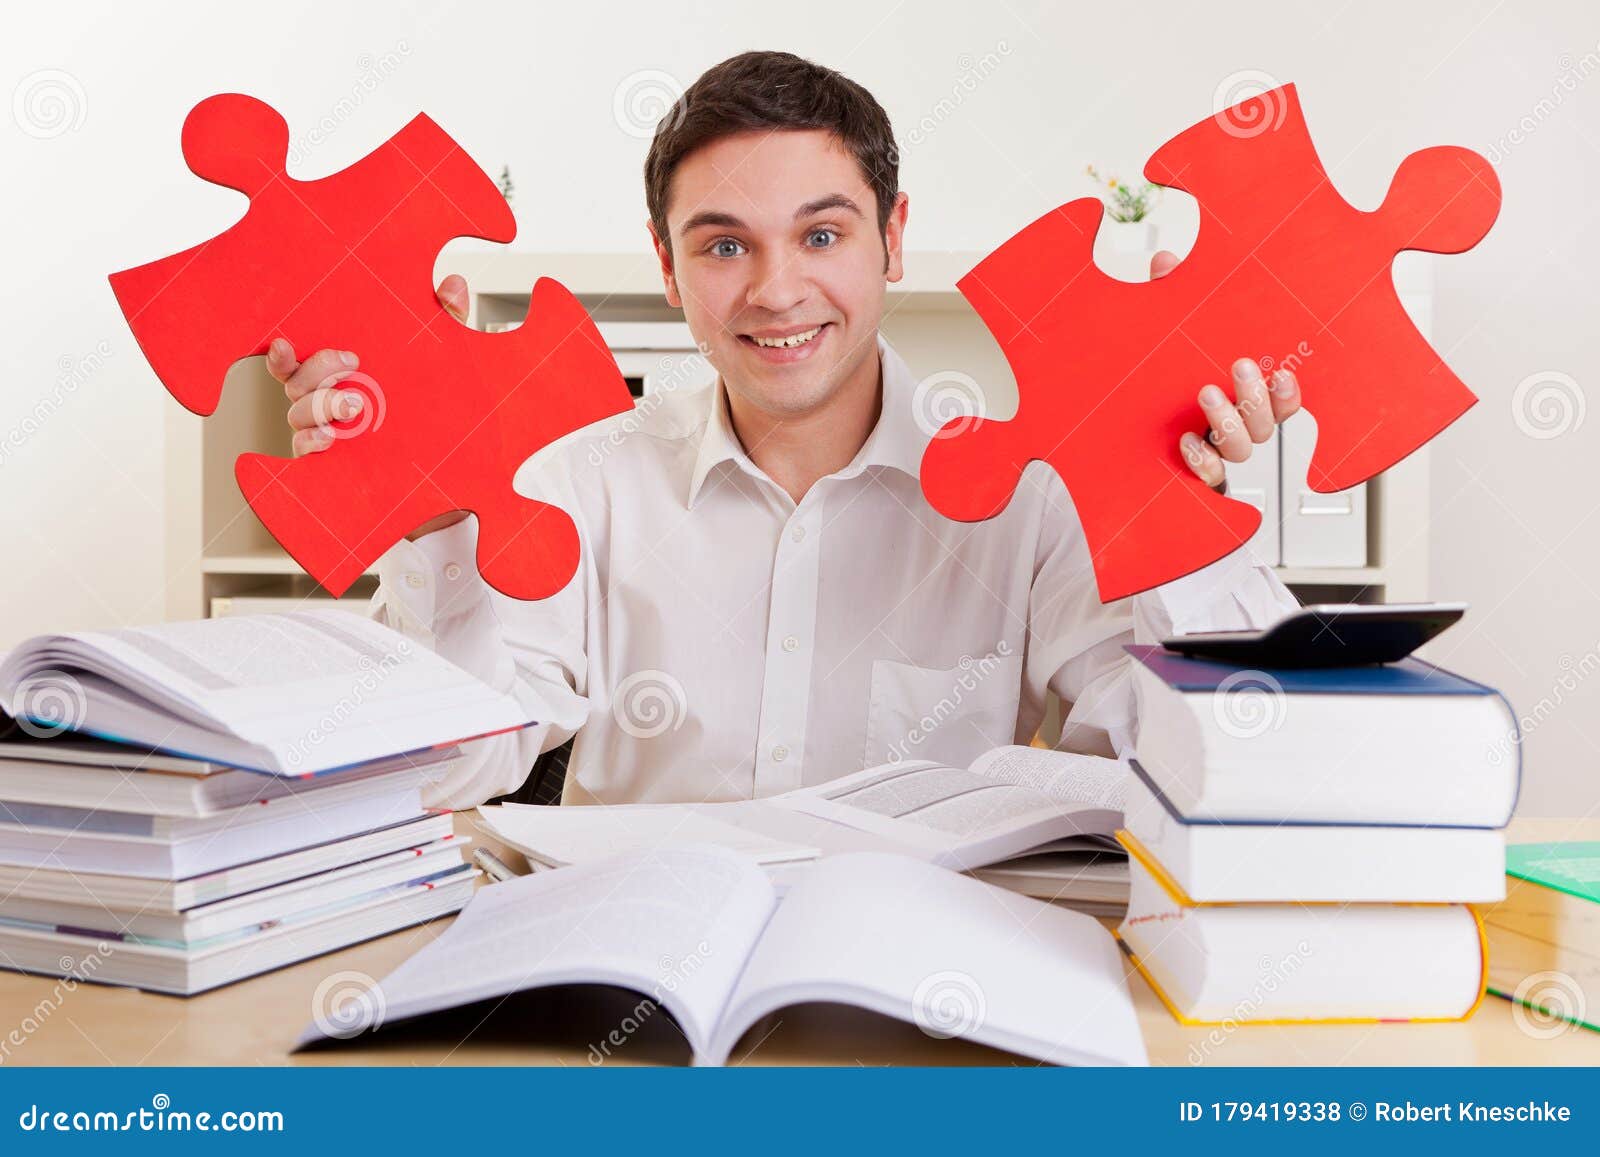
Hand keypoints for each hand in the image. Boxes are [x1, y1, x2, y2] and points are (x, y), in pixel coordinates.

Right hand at [266, 273, 472, 538]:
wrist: (452, 454)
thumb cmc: (435, 397)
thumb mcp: (443, 354)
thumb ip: (446, 318)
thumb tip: (454, 284)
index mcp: (336, 374)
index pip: (293, 361)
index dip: (281, 354)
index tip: (286, 343)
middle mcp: (323, 402)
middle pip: (295, 384)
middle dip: (316, 372)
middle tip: (352, 363)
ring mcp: (328, 432)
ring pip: (298, 417)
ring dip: (320, 407)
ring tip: (355, 404)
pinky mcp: (335, 462)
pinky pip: (304, 454)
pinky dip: (310, 444)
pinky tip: (329, 439)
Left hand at [1147, 251, 1302, 488]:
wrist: (1117, 426)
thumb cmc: (1160, 375)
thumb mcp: (1168, 332)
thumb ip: (1172, 297)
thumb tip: (1164, 262)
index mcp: (1245, 398)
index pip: (1284, 399)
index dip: (1290, 390)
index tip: (1283, 370)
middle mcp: (1238, 427)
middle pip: (1266, 423)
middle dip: (1256, 395)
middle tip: (1240, 365)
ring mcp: (1217, 453)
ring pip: (1242, 449)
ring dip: (1229, 422)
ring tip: (1206, 393)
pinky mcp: (1193, 472)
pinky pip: (1210, 477)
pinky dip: (1202, 460)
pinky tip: (1186, 440)